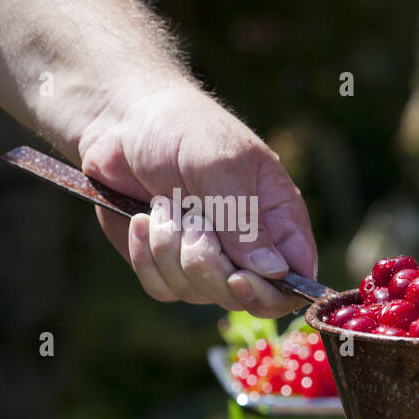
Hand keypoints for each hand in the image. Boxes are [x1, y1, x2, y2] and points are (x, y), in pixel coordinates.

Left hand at [76, 83, 317, 317]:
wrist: (122, 121)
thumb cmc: (184, 130)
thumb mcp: (221, 165)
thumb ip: (245, 220)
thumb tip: (275, 272)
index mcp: (279, 223)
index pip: (296, 281)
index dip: (272, 293)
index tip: (238, 278)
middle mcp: (248, 250)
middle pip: (243, 297)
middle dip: (207, 264)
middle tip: (191, 217)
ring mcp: (208, 261)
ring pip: (197, 293)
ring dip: (170, 248)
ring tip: (164, 203)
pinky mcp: (167, 265)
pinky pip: (162, 287)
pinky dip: (146, 255)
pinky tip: (143, 218)